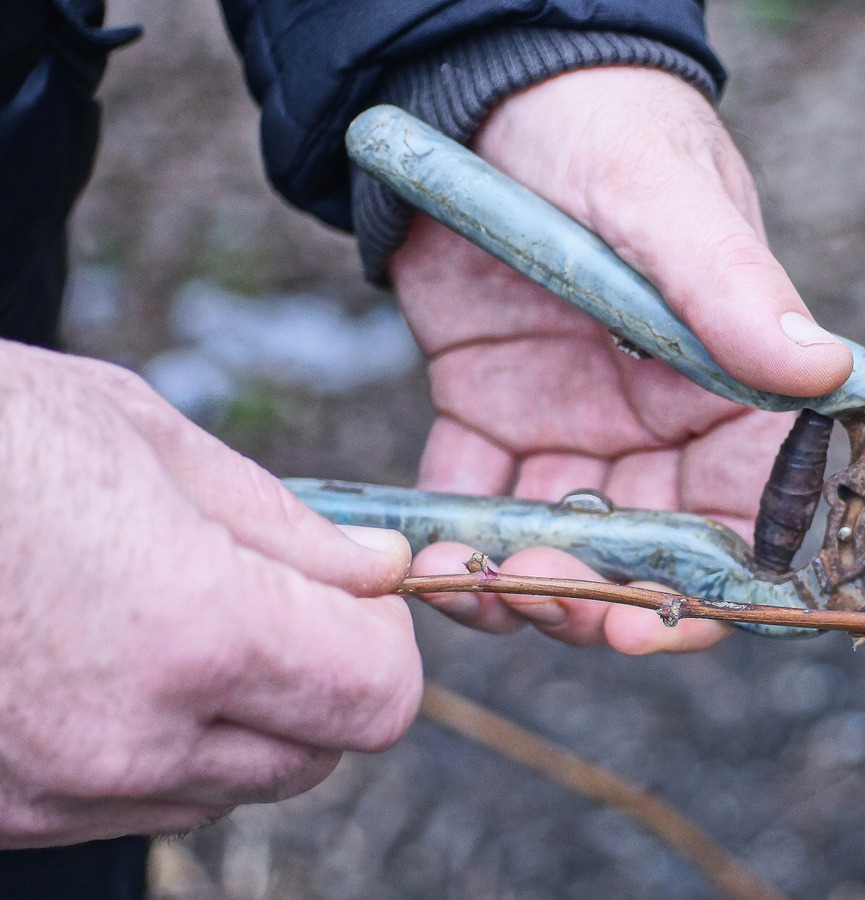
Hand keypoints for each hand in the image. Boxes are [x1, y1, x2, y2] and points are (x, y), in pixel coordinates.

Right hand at [0, 343, 420, 847]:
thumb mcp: (148, 439)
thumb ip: (287, 527)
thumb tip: (378, 572)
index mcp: (196, 629)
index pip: (380, 698)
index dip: (384, 641)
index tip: (354, 592)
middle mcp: (136, 738)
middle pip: (318, 756)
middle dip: (322, 683)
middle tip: (270, 600)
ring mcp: (60, 792)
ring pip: (229, 787)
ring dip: (239, 720)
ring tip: (163, 620)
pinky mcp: (5, 815)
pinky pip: (134, 804)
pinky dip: (154, 749)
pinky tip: (97, 663)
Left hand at [389, 67, 850, 652]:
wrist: (481, 77)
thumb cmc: (599, 122)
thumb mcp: (664, 200)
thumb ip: (733, 290)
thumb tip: (824, 374)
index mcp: (731, 386)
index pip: (752, 510)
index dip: (721, 586)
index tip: (660, 622)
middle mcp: (662, 423)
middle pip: (652, 553)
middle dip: (603, 600)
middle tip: (544, 602)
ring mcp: (576, 423)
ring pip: (563, 542)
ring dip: (522, 581)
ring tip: (467, 577)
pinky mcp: (491, 409)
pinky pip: (476, 495)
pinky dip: (450, 534)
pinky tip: (422, 548)